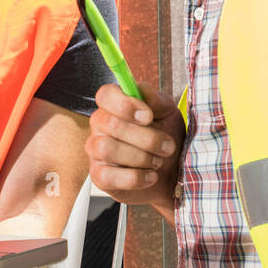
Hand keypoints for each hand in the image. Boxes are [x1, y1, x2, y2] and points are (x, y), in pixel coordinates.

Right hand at [86, 80, 183, 218]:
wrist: (172, 173)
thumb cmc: (166, 137)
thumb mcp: (169, 115)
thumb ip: (156, 100)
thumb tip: (142, 89)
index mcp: (114, 105)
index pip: (105, 95)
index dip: (125, 104)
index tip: (148, 116)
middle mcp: (100, 125)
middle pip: (111, 124)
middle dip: (146, 138)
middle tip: (167, 146)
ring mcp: (96, 151)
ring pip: (107, 149)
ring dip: (141, 157)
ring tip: (157, 161)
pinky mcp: (99, 177)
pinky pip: (109, 176)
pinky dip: (136, 177)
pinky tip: (151, 176)